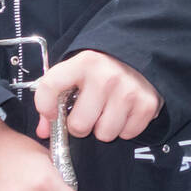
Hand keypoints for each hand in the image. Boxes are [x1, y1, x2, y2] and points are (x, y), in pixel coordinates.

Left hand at [32, 49, 161, 140]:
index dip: (45, 108)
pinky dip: (124, 128)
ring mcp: (129, 91)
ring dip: (104, 128)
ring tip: (108, 111)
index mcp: (84, 63)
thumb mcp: (77, 72)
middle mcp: (106, 77)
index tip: (52, 114)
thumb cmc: (102, 70)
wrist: (141, 55)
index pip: (49, 87)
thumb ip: (54, 99)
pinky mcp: (147, 105)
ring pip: (104, 134)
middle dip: (81, 125)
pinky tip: (125, 112)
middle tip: (89, 112)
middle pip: (79, 126)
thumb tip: (44, 132)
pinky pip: (126, 134)